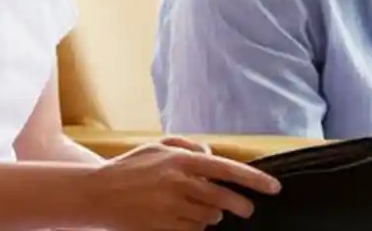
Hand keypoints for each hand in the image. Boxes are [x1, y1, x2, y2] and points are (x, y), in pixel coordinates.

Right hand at [86, 135, 281, 230]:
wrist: (97, 194)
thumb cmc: (128, 169)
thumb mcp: (156, 147)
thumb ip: (188, 147)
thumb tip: (212, 156)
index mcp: (180, 160)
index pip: (227, 170)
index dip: (254, 180)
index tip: (274, 188)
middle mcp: (179, 184)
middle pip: (224, 199)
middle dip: (240, 205)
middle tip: (246, 209)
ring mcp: (171, 208)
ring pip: (209, 217)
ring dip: (209, 215)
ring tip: (193, 207)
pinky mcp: (164, 228)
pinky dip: (193, 226)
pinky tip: (179, 218)